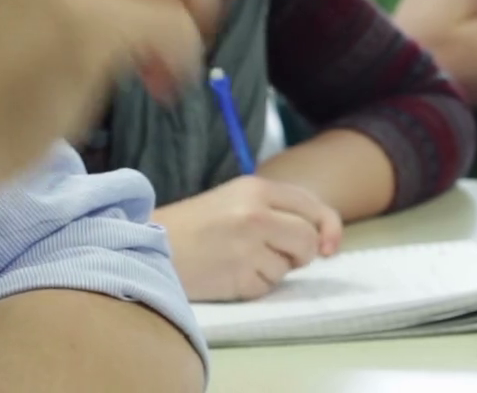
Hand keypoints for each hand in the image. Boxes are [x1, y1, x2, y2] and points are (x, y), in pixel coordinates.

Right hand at [156, 176, 344, 300]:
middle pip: (307, 240)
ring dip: (271, 270)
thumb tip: (322, 240)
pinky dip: (253, 286)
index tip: (330, 247)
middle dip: (301, 254)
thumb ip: (277, 210)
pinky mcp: (236, 276)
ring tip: (238, 260)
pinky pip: (265, 287)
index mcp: (256, 189)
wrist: (146, 245)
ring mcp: (246, 246)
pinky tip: (229, 274)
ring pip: (287, 267)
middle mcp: (255, 214)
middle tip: (276, 255)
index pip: (313, 207)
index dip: (329, 228)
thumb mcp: (236, 200)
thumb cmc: (194, 225)